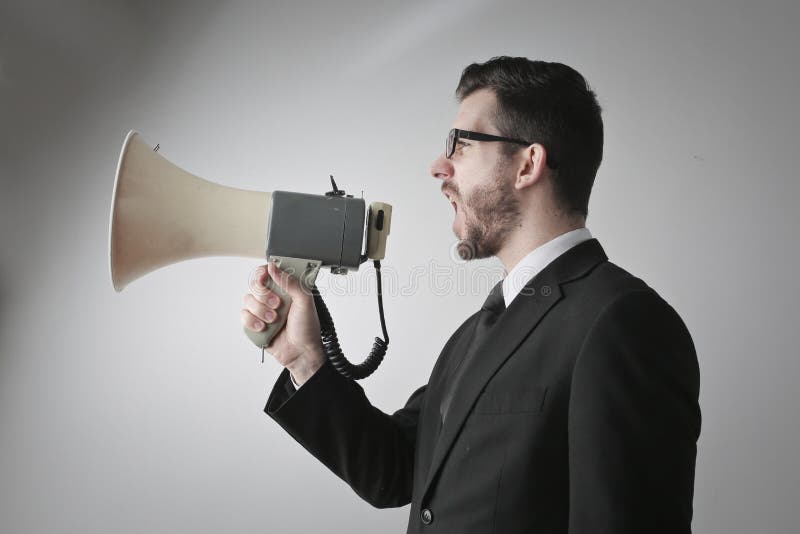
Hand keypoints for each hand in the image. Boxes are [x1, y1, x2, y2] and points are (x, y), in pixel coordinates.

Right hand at [241, 262, 324, 384]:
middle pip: (254, 284)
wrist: (301, 352)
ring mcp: (262, 310)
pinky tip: (264, 327)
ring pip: (248, 300)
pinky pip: (244, 316)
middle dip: (264, 294)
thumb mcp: (305, 300)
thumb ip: (290, 282)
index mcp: (284, 289)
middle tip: (277, 304)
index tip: (265, 275)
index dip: (262, 272)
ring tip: (274, 320)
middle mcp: (271, 297)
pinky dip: (253, 321)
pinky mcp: (254, 324)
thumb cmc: (307, 327)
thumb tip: (273, 267)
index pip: (267, 272)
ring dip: (261, 310)